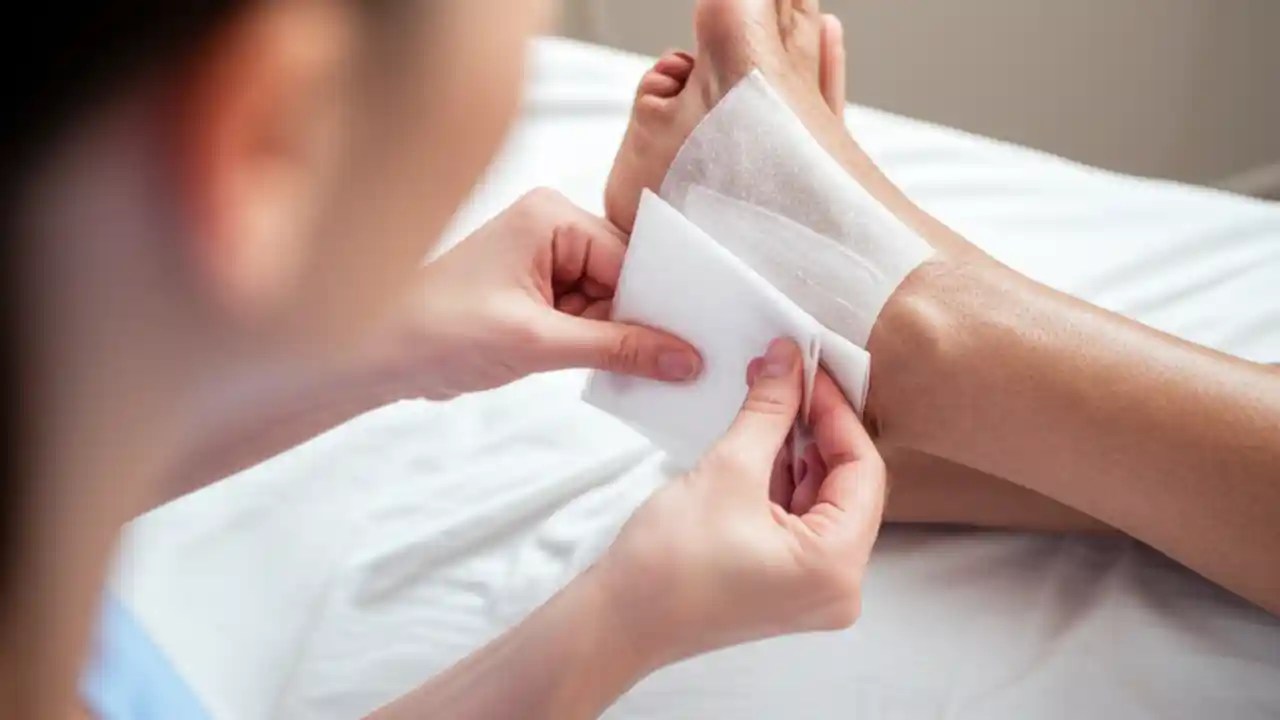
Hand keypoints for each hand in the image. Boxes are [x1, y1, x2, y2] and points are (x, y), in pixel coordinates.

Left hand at [390, 188, 701, 398]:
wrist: (374, 355)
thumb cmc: (440, 331)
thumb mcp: (538, 342)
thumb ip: (617, 348)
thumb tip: (686, 358)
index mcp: (551, 216)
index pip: (628, 258)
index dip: (659, 304)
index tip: (696, 343)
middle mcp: (551, 228)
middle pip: (624, 279)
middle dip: (640, 323)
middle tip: (682, 367)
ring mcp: (543, 261)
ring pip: (609, 303)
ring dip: (620, 339)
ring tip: (650, 375)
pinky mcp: (535, 294)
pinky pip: (586, 317)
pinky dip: (599, 346)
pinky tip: (621, 371)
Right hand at [598, 338, 886, 667]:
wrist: (617, 622)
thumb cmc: (668, 564)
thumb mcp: (727, 470)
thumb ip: (769, 411)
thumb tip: (789, 362)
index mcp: (837, 566)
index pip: (863, 470)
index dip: (836, 412)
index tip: (809, 371)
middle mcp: (839, 586)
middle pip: (847, 485)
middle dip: (815, 428)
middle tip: (786, 377)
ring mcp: (812, 590)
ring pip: (821, 499)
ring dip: (796, 450)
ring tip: (768, 400)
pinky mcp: (785, 585)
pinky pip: (800, 520)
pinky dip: (782, 479)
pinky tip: (760, 440)